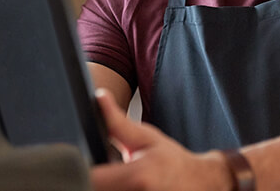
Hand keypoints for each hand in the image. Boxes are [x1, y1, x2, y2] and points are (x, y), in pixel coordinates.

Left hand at [90, 89, 233, 190]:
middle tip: (95, 170)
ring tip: (110, 178)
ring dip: (99, 186)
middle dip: (87, 180)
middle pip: (91, 188)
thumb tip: (99, 97)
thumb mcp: (147, 137)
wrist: (200, 184)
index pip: (90, 178)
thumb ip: (118, 122)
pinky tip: (118, 185)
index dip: (79, 170)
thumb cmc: (172, 161)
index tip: (79, 162)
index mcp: (137, 177)